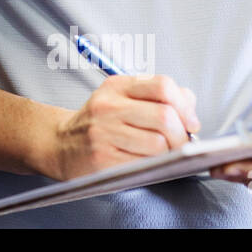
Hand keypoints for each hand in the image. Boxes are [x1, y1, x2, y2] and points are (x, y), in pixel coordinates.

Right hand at [49, 74, 199, 180]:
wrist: (61, 144)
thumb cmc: (99, 123)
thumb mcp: (122, 98)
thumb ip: (157, 96)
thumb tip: (190, 106)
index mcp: (117, 86)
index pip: (162, 86)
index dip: (185, 106)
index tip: (191, 122)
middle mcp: (109, 106)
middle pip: (164, 116)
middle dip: (182, 135)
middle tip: (183, 144)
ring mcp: (104, 132)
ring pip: (158, 143)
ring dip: (170, 153)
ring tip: (165, 154)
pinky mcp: (102, 158)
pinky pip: (144, 163)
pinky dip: (155, 165)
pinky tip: (149, 162)